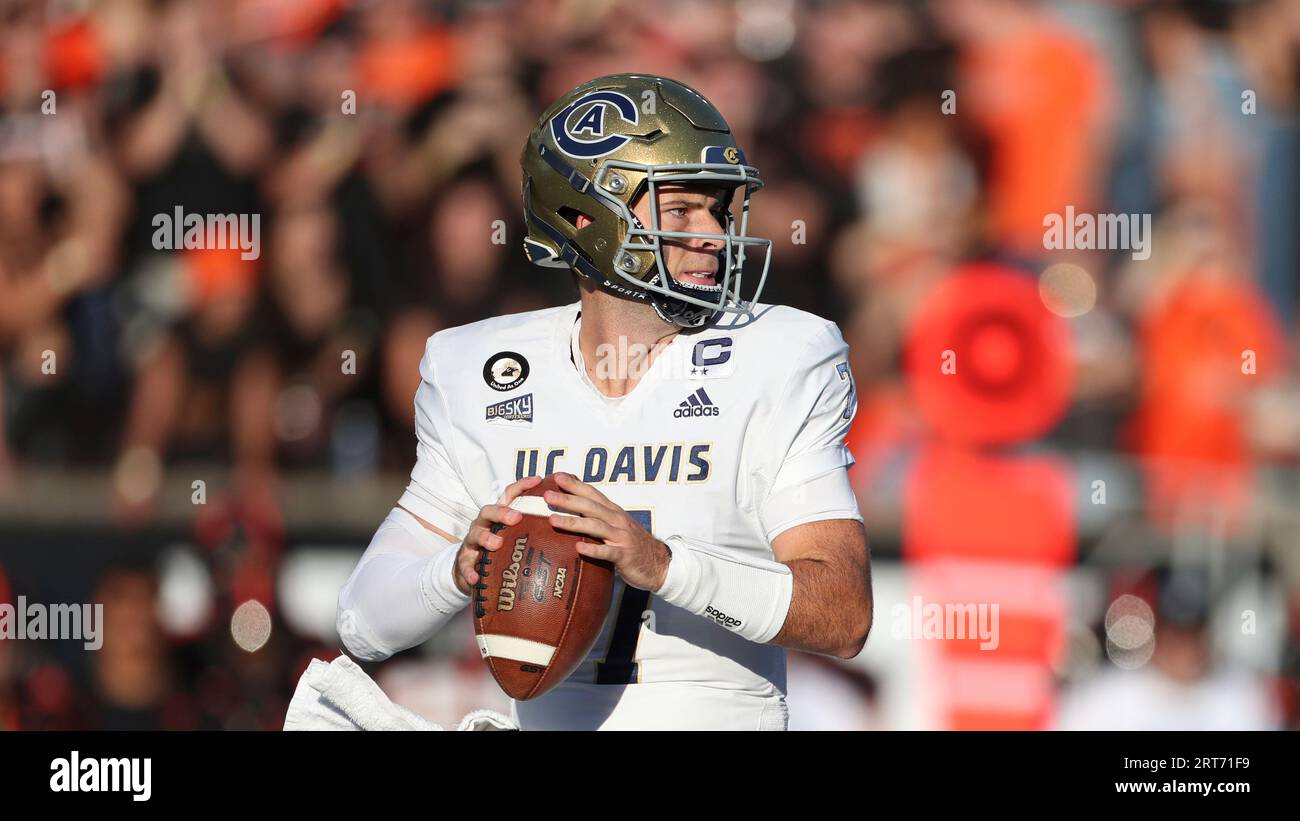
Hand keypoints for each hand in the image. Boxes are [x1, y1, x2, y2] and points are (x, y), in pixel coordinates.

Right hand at [453, 475, 542, 595]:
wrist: (473, 569)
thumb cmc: (500, 548)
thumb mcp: (515, 534)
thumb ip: (535, 527)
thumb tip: (568, 521)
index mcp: (499, 515)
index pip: (508, 495)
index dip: (522, 486)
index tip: (538, 480)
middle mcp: (484, 524)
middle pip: (489, 511)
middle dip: (502, 512)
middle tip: (516, 517)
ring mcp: (472, 541)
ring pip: (476, 534)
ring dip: (486, 538)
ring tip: (497, 544)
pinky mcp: (464, 560)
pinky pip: (465, 564)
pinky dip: (469, 570)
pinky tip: (476, 577)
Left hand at [543, 472, 670, 592]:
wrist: (660, 564)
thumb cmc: (633, 545)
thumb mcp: (617, 526)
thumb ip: (599, 518)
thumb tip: (573, 510)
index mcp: (614, 512)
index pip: (592, 493)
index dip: (575, 484)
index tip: (556, 476)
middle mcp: (617, 520)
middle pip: (590, 506)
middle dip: (567, 499)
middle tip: (547, 495)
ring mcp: (621, 537)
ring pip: (595, 526)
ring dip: (573, 522)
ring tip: (553, 520)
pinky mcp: (625, 555)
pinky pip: (607, 552)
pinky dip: (593, 549)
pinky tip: (578, 548)